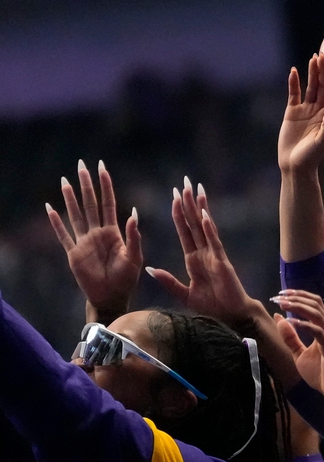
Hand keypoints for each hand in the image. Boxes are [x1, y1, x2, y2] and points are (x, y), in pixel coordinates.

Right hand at [47, 160, 142, 319]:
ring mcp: (84, 241)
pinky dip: (56, 221)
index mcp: (114, 232)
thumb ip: (133, 237)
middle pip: (90, 203)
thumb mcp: (134, 257)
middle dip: (86, 184)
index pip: (108, 203)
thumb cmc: (126, 279)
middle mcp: (97, 232)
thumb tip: (133, 214)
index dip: (105, 185)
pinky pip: (63, 234)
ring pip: (75, 214)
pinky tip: (49, 208)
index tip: (102, 167)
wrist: (112, 297)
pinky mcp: (73, 253)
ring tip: (65, 180)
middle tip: (82, 164)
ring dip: (70, 197)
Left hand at [147, 180, 255, 325]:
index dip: (179, 213)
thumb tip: (150, 268)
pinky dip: (209, 229)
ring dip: (199, 209)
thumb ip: (168, 280)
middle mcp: (204, 253)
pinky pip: (214, 243)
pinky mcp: (222, 263)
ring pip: (204, 228)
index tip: (174, 196)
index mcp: (194, 259)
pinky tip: (204, 216)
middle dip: (189, 202)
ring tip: (195, 190)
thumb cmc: (212, 308)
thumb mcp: (184, 294)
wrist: (231, 318)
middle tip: (185, 182)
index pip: (185, 231)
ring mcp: (214, 256)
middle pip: (194, 223)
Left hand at [273, 291, 323, 402]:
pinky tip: (292, 322)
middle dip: (296, 297)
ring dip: (299, 306)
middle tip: (278, 297)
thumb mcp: (300, 354)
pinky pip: (318, 332)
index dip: (298, 295)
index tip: (280, 295)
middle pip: (315, 303)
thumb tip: (278, 318)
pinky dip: (304, 325)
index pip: (313, 303)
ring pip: (317, 313)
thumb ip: (290, 338)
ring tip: (283, 304)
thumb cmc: (321, 373)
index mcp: (323, 327)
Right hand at [278, 54, 323, 173]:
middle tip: (322, 55)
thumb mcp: (323, 140)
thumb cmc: (312, 156)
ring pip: (311, 87)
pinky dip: (293, 82)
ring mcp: (306, 110)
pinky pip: (294, 94)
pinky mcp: (292, 112)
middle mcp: (320, 110)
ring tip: (313, 58)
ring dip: (312, 73)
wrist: (295, 165)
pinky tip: (293, 71)